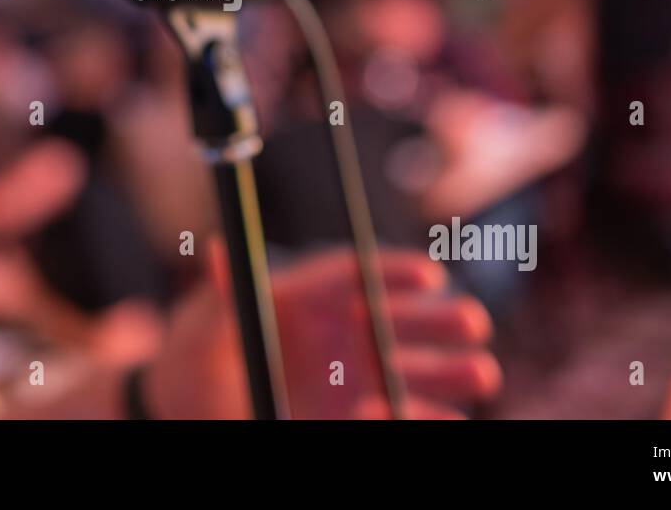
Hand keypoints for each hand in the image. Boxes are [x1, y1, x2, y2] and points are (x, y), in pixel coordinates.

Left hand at [145, 241, 500, 418]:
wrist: (190, 408)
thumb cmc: (195, 355)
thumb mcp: (201, 326)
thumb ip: (219, 295)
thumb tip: (218, 251)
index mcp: (309, 296)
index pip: (358, 276)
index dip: (393, 271)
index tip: (427, 273)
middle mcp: (340, 334)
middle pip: (398, 320)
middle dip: (438, 319)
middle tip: (471, 321)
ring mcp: (352, 379)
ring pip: (411, 370)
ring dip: (449, 372)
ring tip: (480, 373)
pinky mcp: (351, 419)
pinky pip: (398, 416)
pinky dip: (420, 417)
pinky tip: (445, 419)